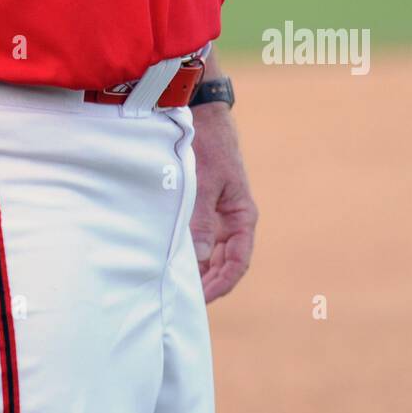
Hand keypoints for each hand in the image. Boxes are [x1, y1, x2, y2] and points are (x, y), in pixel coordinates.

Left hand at [189, 105, 257, 302]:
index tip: (200, 299)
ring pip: (210, 252)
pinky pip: (198, 236)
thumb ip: (201, 221)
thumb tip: (199, 260)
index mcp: (242, 216)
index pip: (237, 263)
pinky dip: (188, 250)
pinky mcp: (202, 205)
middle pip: (224, 263)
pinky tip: (170, 258)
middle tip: (181, 299)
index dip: (220, 284)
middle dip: (206, 283)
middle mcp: (232, 219)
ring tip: (173, 284)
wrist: (201, 113)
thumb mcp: (205, 183)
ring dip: (196, 268)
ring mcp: (217, 213)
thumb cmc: (208, 144)